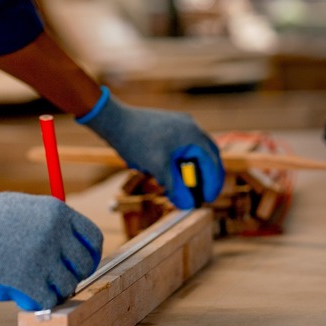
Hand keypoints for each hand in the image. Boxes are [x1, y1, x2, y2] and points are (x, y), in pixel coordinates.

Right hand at [0, 173, 102, 310]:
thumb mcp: (23, 207)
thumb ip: (48, 222)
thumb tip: (70, 240)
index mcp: (57, 211)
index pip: (92, 238)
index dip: (92, 255)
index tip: (81, 265)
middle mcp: (55, 232)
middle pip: (83, 265)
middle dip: (76, 278)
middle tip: (61, 282)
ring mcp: (41, 256)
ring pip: (66, 286)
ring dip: (57, 294)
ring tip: (44, 293)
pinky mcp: (26, 279)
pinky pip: (44, 300)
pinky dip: (38, 304)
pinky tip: (29, 302)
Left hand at [77, 87, 224, 208]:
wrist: (113, 120)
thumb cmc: (135, 141)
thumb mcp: (157, 168)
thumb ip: (175, 187)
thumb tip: (188, 205)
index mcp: (193, 135)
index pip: (211, 162)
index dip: (212, 183)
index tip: (207, 199)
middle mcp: (191, 127)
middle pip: (208, 156)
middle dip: (206, 177)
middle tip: (202, 195)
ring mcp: (180, 125)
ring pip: (195, 152)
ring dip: (192, 170)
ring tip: (183, 186)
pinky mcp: (170, 126)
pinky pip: (183, 147)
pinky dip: (182, 162)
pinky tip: (170, 173)